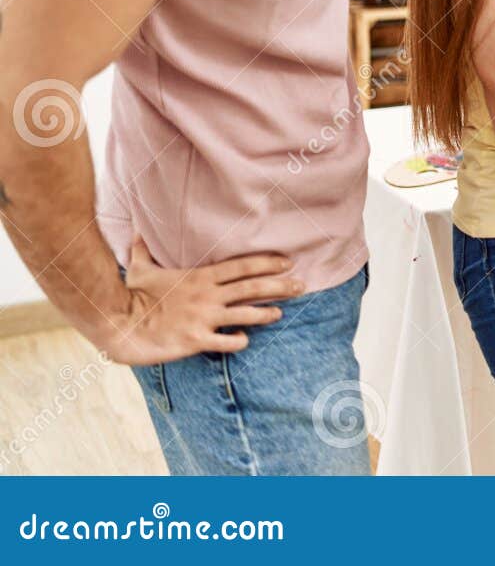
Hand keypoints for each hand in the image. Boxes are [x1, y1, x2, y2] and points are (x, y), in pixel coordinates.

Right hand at [102, 238, 302, 364]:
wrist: (117, 323)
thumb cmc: (130, 295)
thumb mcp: (140, 268)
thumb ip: (144, 249)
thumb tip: (135, 229)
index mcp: (200, 277)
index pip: (242, 266)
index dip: (267, 263)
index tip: (288, 262)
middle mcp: (207, 296)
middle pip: (252, 287)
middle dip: (280, 286)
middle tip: (302, 285)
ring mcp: (203, 318)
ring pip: (246, 314)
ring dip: (267, 313)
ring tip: (281, 313)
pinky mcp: (195, 340)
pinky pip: (226, 341)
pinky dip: (239, 340)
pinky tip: (246, 340)